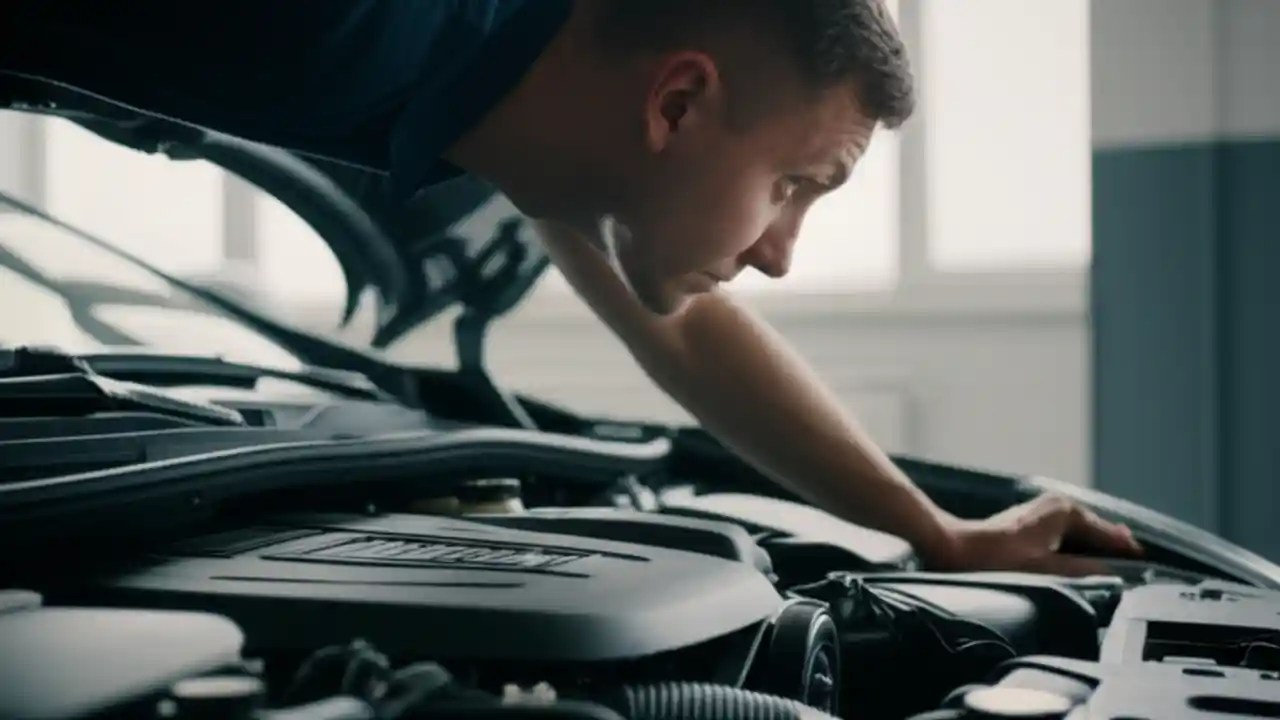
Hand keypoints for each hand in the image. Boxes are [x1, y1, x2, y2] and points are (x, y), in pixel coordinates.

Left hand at [923, 493, 1144, 575]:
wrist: (957, 548)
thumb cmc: (998, 558)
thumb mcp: (1048, 570)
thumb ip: (1085, 573)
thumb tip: (1115, 576)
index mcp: (1067, 511)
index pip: (1110, 535)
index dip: (1129, 553)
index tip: (1150, 566)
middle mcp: (1059, 505)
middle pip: (1097, 531)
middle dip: (1114, 549)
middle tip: (1138, 568)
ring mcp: (1045, 510)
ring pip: (1082, 533)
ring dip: (1095, 549)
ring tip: (1116, 567)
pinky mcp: (1033, 521)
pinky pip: (1067, 535)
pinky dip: (1078, 548)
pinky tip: (1082, 562)